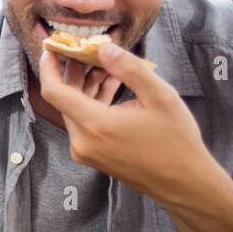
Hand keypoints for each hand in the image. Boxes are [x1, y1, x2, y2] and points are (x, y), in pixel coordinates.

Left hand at [38, 42, 209, 200]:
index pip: (54, 91)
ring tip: (106, 66)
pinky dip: (94, 103)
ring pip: (75, 110)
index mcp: (94, 125)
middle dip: (75, 72)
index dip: (48, 67)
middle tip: (89, 51)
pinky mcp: (92, 155)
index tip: (51, 47)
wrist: (184, 184)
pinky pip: (85, 123)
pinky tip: (112, 86)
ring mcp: (85, 151)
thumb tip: (104, 48)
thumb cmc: (176, 142)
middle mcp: (82, 141)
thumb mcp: (160, 97)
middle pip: (65, 99)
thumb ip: (129, 69)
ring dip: (87, 87)